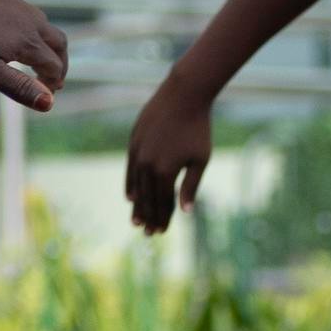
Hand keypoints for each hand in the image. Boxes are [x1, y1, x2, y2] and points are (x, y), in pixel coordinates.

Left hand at [0, 0, 67, 111]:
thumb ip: (19, 87)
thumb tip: (49, 103)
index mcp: (29, 43)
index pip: (54, 66)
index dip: (53, 82)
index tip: (48, 93)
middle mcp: (31, 21)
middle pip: (59, 43)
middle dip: (60, 62)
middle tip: (53, 78)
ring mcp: (19, 4)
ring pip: (44, 25)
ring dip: (47, 43)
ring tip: (35, 57)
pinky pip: (27, 12)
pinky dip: (31, 28)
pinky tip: (14, 34)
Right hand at [125, 81, 213, 233]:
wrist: (183, 96)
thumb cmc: (198, 129)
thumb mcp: (201, 159)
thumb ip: (191, 186)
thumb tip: (185, 212)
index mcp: (165, 172)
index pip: (162, 202)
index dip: (163, 218)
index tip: (162, 232)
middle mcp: (147, 166)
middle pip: (146, 198)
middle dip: (148, 217)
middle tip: (148, 234)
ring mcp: (137, 154)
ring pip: (136, 187)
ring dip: (137, 206)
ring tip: (136, 221)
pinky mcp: (134, 144)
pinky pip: (130, 171)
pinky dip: (130, 186)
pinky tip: (130, 197)